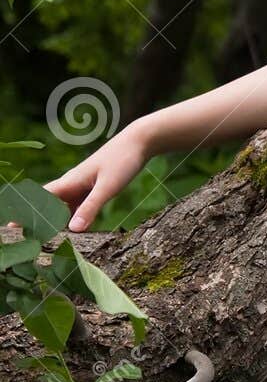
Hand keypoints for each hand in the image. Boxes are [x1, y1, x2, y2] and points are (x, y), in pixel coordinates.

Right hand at [37, 121, 151, 232]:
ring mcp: (83, 187)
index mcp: (70, 181)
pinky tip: (74, 232)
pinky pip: (78, 206)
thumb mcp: (108, 187)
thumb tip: (73, 230)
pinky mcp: (94, 189)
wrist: (138, 143)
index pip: (41, 199)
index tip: (13, 226)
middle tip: (26, 237)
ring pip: (64, 208)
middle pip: (49, 205)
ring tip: (46, 238)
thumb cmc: (122, 161)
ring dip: (56, 221)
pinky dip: (74, 218)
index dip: (26, 212)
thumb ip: (91, 207)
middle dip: (37, 219)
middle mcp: (72, 184)